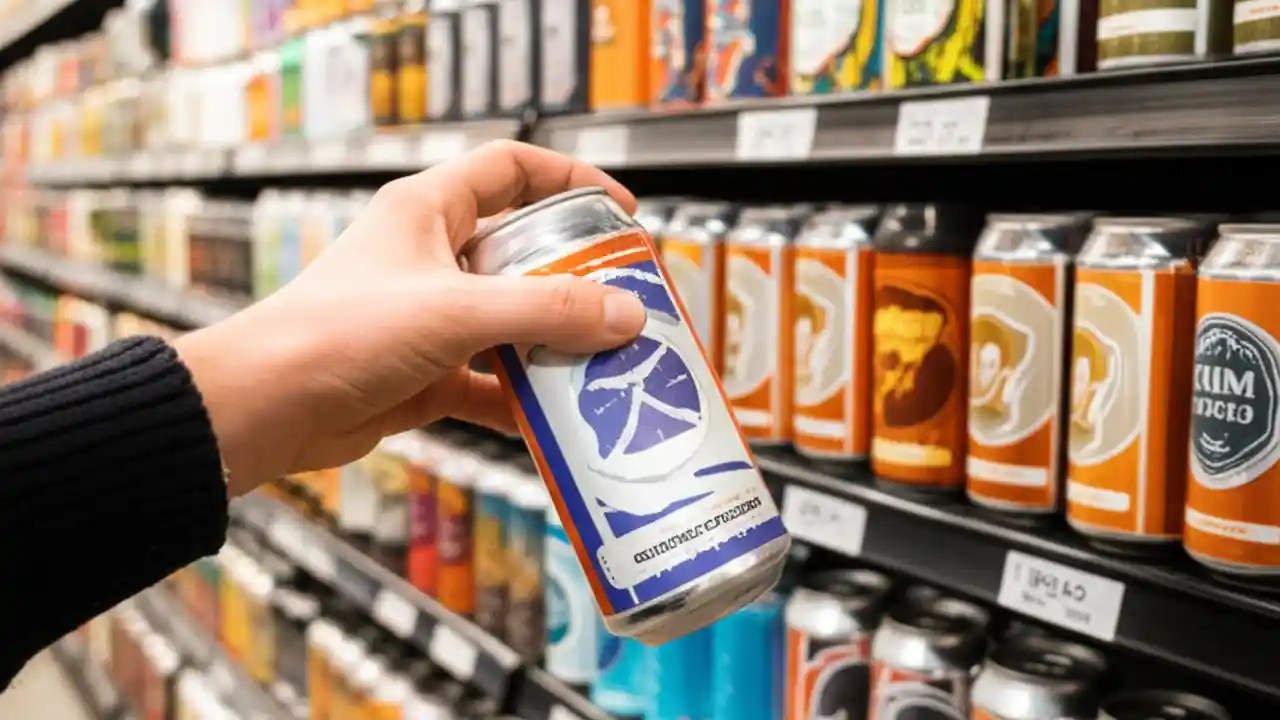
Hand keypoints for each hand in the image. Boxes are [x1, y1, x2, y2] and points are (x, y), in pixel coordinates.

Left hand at [175, 141, 646, 494]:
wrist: (266, 408)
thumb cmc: (336, 334)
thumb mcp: (457, 311)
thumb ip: (546, 310)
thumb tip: (623, 314)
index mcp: (427, 211)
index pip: (510, 170)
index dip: (569, 181)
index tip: (619, 211)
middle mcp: (427, 258)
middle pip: (519, 252)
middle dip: (573, 277)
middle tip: (623, 301)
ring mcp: (426, 317)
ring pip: (508, 320)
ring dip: (551, 343)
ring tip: (601, 362)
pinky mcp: (422, 372)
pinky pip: (488, 379)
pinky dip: (520, 397)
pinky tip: (553, 416)